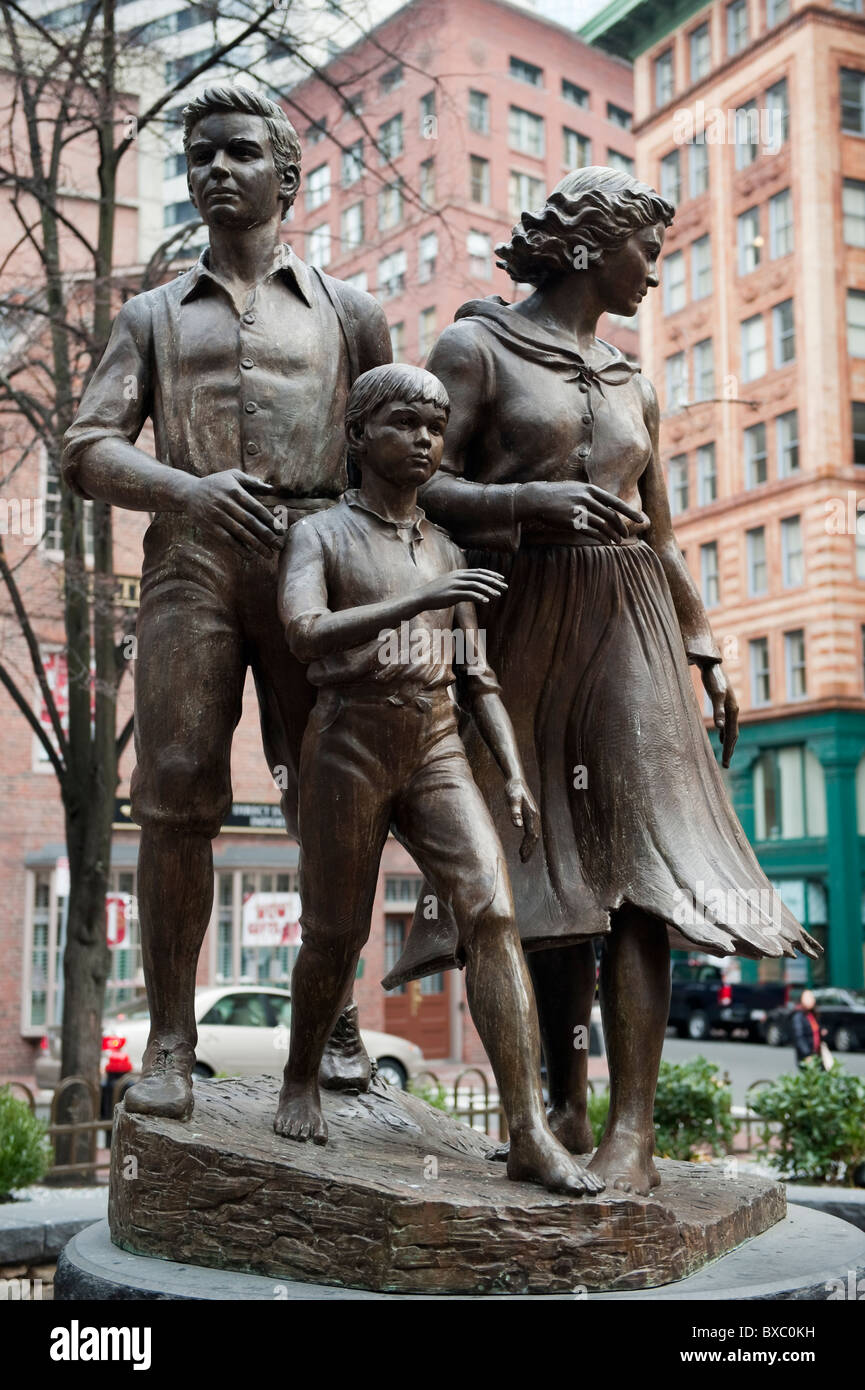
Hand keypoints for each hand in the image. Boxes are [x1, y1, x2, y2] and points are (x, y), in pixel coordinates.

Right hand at [181, 469, 280, 557]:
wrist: (188, 492)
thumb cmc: (216, 483)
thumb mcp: (233, 476)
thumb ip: (253, 482)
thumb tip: (272, 489)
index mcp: (235, 491)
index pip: (257, 508)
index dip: (270, 521)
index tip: (281, 532)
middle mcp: (227, 503)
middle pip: (251, 522)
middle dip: (267, 536)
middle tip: (279, 546)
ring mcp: (217, 516)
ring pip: (240, 533)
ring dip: (256, 545)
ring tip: (268, 554)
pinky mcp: (210, 526)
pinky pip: (226, 539)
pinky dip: (239, 548)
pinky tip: (250, 556)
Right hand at [408, 568, 507, 613]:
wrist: (422, 597)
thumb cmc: (436, 592)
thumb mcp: (450, 584)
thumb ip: (461, 583)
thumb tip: (471, 587)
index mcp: (459, 573)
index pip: (479, 572)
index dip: (491, 575)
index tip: (501, 579)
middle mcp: (458, 576)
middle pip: (480, 577)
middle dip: (494, 582)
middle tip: (505, 587)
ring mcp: (455, 585)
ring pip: (477, 585)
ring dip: (489, 590)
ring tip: (499, 595)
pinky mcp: (452, 594)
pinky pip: (469, 595)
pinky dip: (479, 597)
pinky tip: (487, 601)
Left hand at [505, 777, 539, 861]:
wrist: (516, 780)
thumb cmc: (513, 789)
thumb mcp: (512, 799)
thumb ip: (515, 811)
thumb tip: (517, 825)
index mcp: (532, 814)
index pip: (532, 834)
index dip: (528, 846)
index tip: (523, 856)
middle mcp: (535, 816)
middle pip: (535, 837)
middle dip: (530, 849)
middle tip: (523, 860)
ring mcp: (533, 816)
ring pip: (534, 835)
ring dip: (529, 846)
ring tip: (523, 856)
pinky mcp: (529, 816)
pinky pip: (531, 831)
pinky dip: (528, 840)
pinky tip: (523, 845)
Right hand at [517, 481, 648, 542]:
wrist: (538, 498)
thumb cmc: (558, 494)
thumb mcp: (577, 489)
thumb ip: (591, 496)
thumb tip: (606, 505)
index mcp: (590, 489)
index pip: (615, 502)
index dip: (629, 511)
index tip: (641, 518)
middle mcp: (586, 498)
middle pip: (610, 515)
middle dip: (620, 526)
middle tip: (626, 535)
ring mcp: (579, 509)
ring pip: (603, 524)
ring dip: (612, 535)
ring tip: (617, 541)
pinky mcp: (571, 521)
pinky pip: (591, 532)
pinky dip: (601, 538)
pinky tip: (606, 542)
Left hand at [702, 663, 738, 766]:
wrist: (712, 665)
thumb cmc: (713, 679)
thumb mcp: (716, 695)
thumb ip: (718, 711)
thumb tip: (720, 728)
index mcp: (733, 711)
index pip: (732, 735)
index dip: (729, 750)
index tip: (725, 764)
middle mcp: (734, 710)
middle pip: (733, 735)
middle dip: (730, 750)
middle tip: (725, 765)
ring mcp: (729, 708)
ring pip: (731, 730)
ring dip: (728, 743)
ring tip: (725, 755)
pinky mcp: (723, 705)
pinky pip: (727, 724)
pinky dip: (725, 733)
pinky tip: (721, 738)